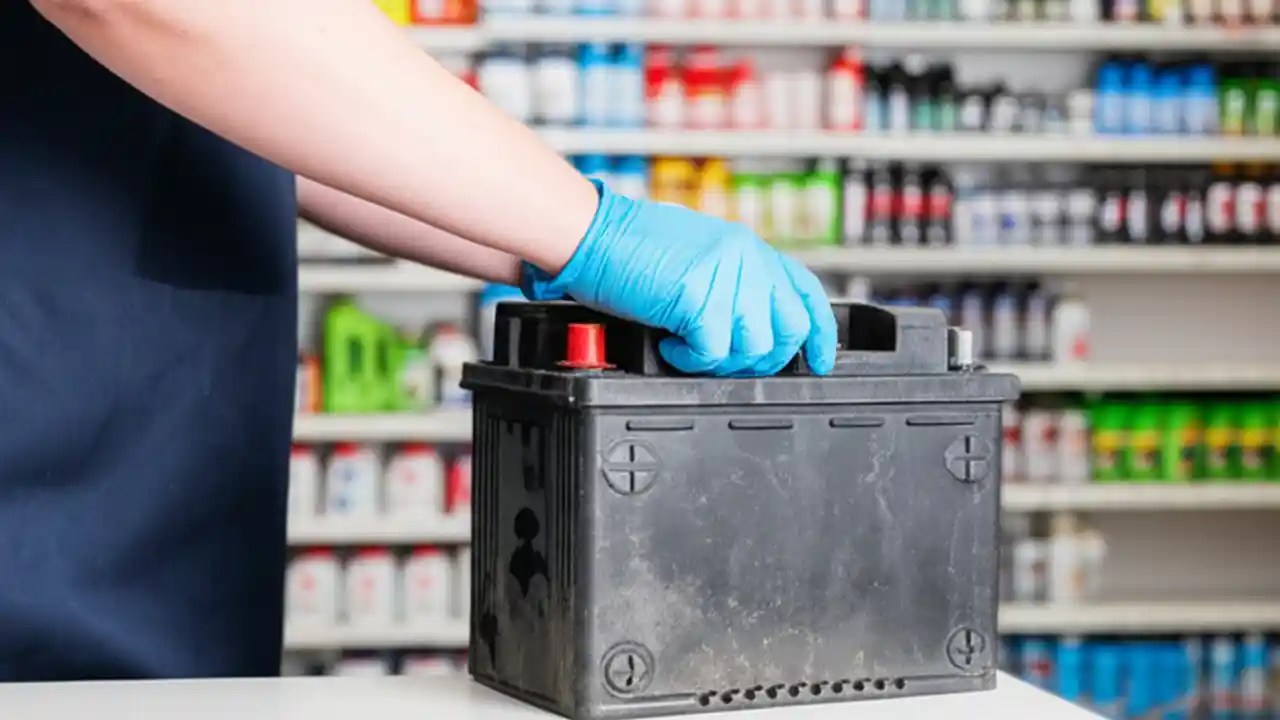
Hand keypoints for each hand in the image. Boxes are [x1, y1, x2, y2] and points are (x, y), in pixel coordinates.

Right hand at [523, 181, 837, 376]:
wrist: (591, 234)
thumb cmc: (630, 249)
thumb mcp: (698, 259)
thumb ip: (732, 284)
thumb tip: (750, 329)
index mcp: (749, 248)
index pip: (805, 292)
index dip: (821, 332)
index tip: (821, 360)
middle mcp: (747, 258)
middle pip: (788, 329)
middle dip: (762, 358)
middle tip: (724, 360)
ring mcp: (726, 275)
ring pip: (752, 347)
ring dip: (719, 360)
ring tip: (687, 346)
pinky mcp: (699, 295)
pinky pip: (713, 352)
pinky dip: (689, 358)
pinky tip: (668, 342)